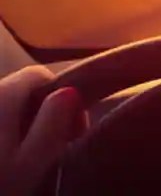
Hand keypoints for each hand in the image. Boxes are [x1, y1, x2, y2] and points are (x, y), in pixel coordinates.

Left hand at [0, 66, 86, 195]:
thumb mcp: (30, 164)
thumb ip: (53, 124)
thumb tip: (69, 93)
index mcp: (0, 97)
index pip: (39, 75)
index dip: (65, 100)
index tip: (72, 134)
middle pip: (17, 93)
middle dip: (38, 116)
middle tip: (49, 152)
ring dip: (15, 130)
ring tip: (21, 162)